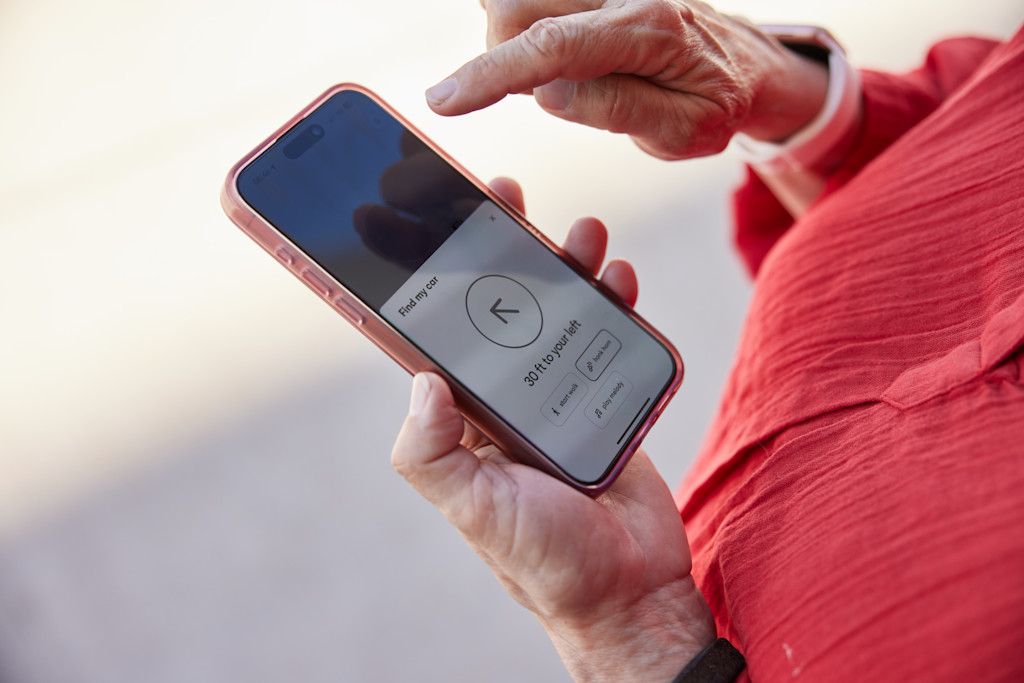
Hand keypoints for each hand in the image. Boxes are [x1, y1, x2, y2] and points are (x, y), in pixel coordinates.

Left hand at [391, 177, 715, 681]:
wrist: (628, 590)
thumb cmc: (543, 557)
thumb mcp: (475, 507)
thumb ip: (432, 452)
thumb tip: (421, 380)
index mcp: (466, 412)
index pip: (438, 327)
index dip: (428, 273)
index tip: (421, 216)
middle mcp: (507, 393)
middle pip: (500, 302)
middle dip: (500, 246)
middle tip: (503, 196)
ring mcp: (559, 391)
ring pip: (558, 308)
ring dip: (565, 263)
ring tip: (582, 231)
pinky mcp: (609, 396)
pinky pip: (608, 336)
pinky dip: (614, 302)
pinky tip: (619, 278)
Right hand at [426, 0, 828, 158]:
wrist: (743, 63)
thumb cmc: (714, 104)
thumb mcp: (681, 132)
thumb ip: (616, 109)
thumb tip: (547, 91)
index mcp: (652, 31)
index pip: (553, 47)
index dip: (490, 74)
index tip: (442, 100)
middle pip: (517, 8)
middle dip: (505, 58)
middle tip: (546, 92)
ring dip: (516, 40)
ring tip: (561, 73)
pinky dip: (527, 25)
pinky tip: (557, 49)